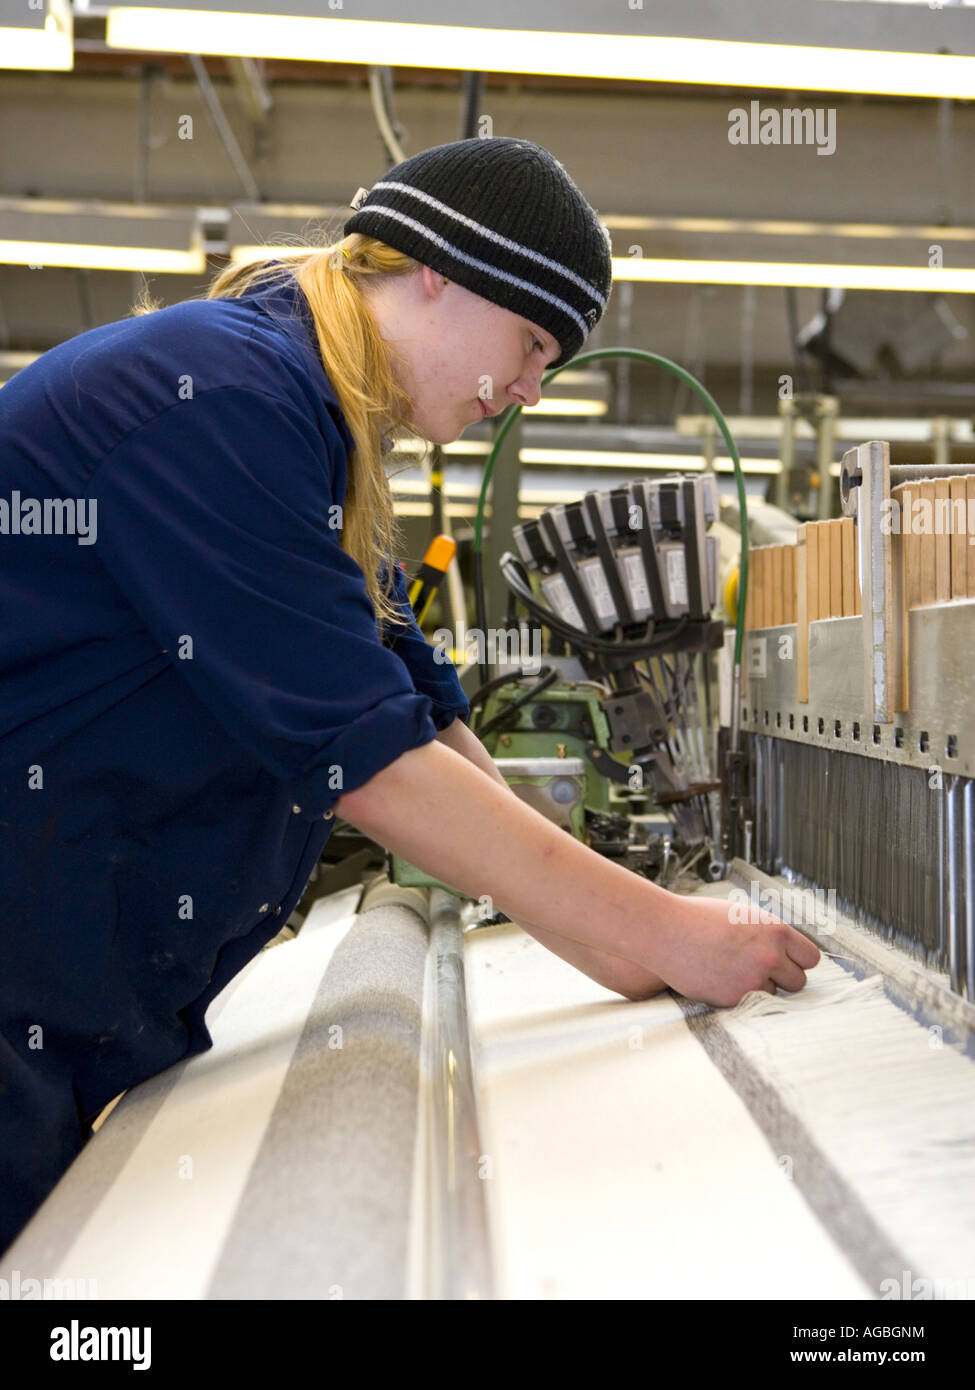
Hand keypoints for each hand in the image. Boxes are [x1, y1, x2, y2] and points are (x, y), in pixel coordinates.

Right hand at [646, 892, 820, 1007]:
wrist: (665, 931)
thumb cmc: (698, 918)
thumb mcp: (742, 915)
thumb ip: (767, 934)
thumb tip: (785, 951)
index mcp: (775, 931)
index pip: (811, 958)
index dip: (798, 961)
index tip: (789, 963)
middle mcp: (769, 956)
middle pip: (798, 982)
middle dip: (782, 978)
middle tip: (760, 971)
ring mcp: (752, 979)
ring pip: (772, 994)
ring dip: (758, 988)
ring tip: (731, 970)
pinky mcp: (734, 998)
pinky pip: (747, 1002)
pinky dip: (736, 994)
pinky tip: (718, 977)